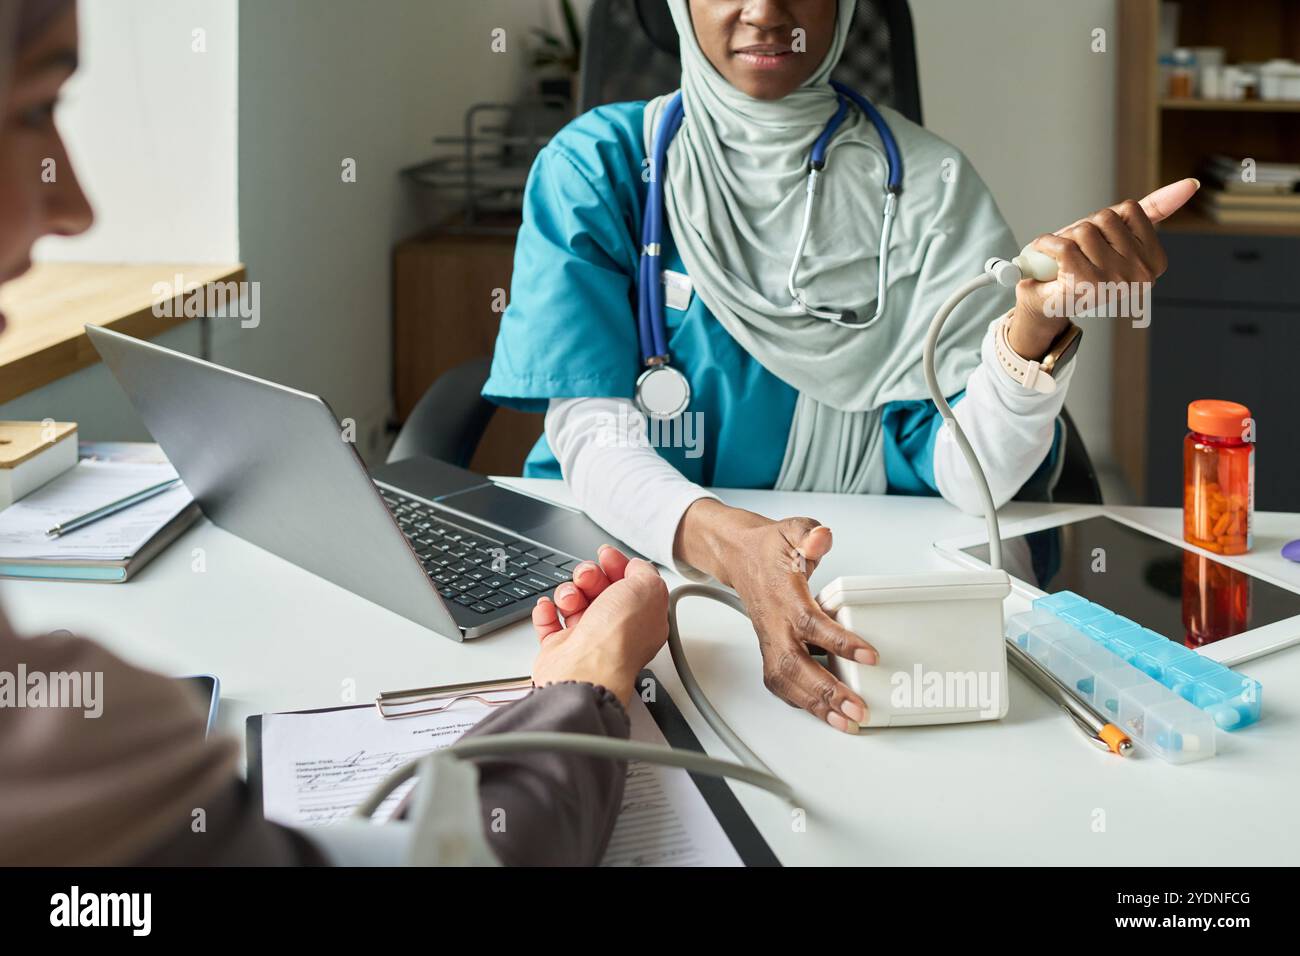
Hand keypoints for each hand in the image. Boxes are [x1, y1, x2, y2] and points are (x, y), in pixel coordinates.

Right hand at [530, 546, 668, 706]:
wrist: (584, 669)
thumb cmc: (617, 637)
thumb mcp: (648, 589)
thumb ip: (645, 572)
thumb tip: (635, 567)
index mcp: (642, 618)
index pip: (630, 585)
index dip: (618, 565)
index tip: (607, 556)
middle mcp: (616, 630)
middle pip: (600, 590)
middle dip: (589, 576)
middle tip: (586, 578)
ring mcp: (588, 640)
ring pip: (574, 602)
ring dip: (567, 592)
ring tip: (568, 600)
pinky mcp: (560, 649)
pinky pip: (549, 622)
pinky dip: (546, 611)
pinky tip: (548, 606)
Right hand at [675, 499, 876, 733]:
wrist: (737, 557)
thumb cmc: (768, 549)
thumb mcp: (791, 530)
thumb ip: (809, 535)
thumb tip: (821, 538)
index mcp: (783, 596)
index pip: (810, 623)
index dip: (839, 642)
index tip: (869, 656)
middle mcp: (774, 624)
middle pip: (795, 665)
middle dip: (826, 691)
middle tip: (857, 709)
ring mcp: (770, 641)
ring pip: (786, 681)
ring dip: (815, 706)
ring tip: (846, 721)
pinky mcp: (770, 652)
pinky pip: (782, 684)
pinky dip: (803, 704)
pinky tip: (826, 714)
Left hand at [1008, 178, 1199, 358]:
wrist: (1048, 303)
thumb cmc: (1085, 266)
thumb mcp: (1122, 235)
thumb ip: (1156, 210)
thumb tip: (1191, 184)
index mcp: (1155, 262)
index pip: (1129, 209)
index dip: (1107, 219)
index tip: (1102, 244)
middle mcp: (1140, 275)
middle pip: (1105, 217)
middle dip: (1085, 228)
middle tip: (1079, 253)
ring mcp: (1114, 280)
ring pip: (1084, 229)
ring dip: (1066, 238)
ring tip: (1066, 260)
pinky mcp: (1084, 282)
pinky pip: (1063, 244)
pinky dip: (1045, 244)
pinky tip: (1047, 255)